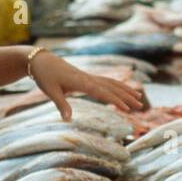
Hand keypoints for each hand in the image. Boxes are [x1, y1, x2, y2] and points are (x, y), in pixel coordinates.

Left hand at [29, 50, 144, 120]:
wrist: (41, 60)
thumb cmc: (45, 76)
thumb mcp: (50, 91)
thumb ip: (61, 105)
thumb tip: (68, 120)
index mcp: (81, 82)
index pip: (102, 92)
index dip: (115, 100)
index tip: (127, 108)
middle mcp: (88, 78)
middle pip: (112, 87)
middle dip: (127, 97)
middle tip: (140, 106)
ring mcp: (89, 77)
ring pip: (112, 83)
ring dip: (126, 90)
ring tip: (139, 98)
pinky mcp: (88, 77)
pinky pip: (107, 81)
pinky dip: (118, 86)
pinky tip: (124, 90)